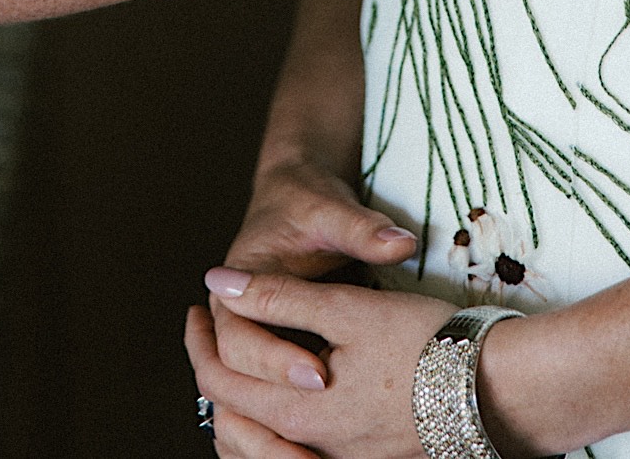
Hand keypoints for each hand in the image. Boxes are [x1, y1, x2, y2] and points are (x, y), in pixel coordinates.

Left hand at [185, 264, 453, 458]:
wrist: (498, 390)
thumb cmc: (424, 344)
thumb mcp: (347, 308)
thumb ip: (276, 296)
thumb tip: (217, 280)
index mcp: (300, 412)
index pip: (220, 384)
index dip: (197, 342)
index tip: (193, 309)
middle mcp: (315, 450)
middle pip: (234, 426)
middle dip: (212, 376)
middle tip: (204, 333)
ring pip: (265, 448)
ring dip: (241, 409)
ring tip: (237, 366)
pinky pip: (298, 456)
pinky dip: (275, 431)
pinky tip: (286, 395)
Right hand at [204, 158, 419, 417]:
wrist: (291, 197)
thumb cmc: (306, 205)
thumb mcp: (329, 212)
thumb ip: (361, 230)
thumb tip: (400, 242)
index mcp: (235, 289)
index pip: (240, 341)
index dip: (276, 360)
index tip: (321, 373)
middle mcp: (231, 325)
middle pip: (229, 389)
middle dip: (268, 423)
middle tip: (315, 452)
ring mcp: (246, 347)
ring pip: (235, 413)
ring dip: (266, 443)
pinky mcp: (266, 361)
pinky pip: (258, 414)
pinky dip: (276, 442)